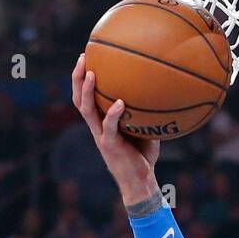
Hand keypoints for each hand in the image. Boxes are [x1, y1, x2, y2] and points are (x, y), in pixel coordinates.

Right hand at [72, 54, 160, 205]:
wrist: (140, 182)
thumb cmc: (143, 155)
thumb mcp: (145, 128)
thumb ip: (145, 111)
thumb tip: (161, 89)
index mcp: (101, 122)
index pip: (86, 97)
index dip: (82, 78)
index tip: (87, 56)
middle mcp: (97, 127)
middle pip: (78, 98)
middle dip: (77, 77)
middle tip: (82, 57)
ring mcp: (101, 136)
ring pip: (86, 110)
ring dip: (87, 91)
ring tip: (90, 73)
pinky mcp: (110, 146)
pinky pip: (109, 127)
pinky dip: (112, 115)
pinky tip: (119, 103)